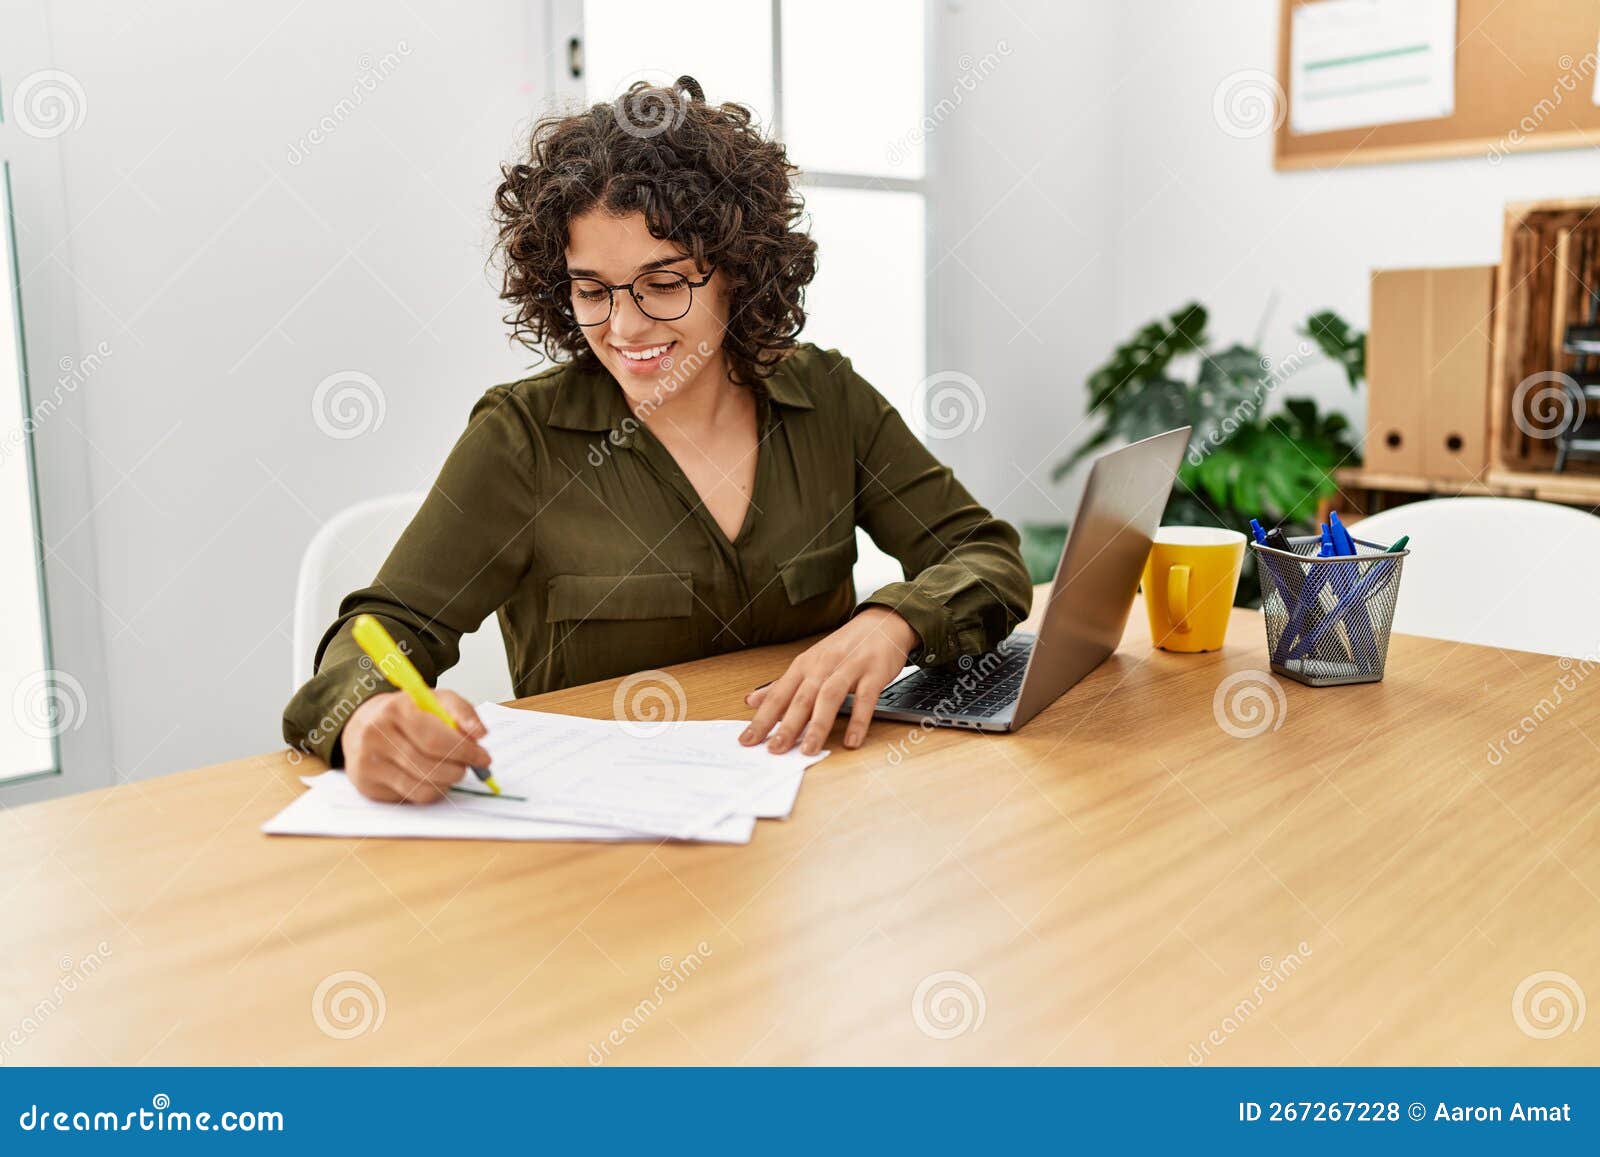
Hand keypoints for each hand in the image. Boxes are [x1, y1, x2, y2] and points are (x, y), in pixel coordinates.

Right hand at [340, 689, 490, 803]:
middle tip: (470, 767)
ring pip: (421, 785)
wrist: (365, 724)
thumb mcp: (436, 701)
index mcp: (396, 709)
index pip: (435, 738)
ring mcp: (368, 761)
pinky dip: (432, 792)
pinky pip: (411, 796)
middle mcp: (377, 734)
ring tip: (453, 772)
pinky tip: (435, 780)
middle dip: (458, 769)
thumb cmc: (410, 713)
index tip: (483, 758)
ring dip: (447, 782)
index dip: (464, 751)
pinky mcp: (367, 783)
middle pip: (428, 765)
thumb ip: (462, 713)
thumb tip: (480, 734)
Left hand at [739, 607, 917, 754]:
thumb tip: (751, 701)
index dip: (762, 718)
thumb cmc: (844, 647)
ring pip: (829, 698)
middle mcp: (823, 665)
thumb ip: (781, 685)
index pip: (778, 695)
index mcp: (804, 665)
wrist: (883, 622)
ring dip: (818, 725)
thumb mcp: (809, 662)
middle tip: (774, 750)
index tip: (747, 740)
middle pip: (801, 698)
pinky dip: (858, 721)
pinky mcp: (873, 673)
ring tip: (808, 750)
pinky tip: (851, 740)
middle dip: (787, 726)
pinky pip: (865, 699)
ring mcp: (849, 668)